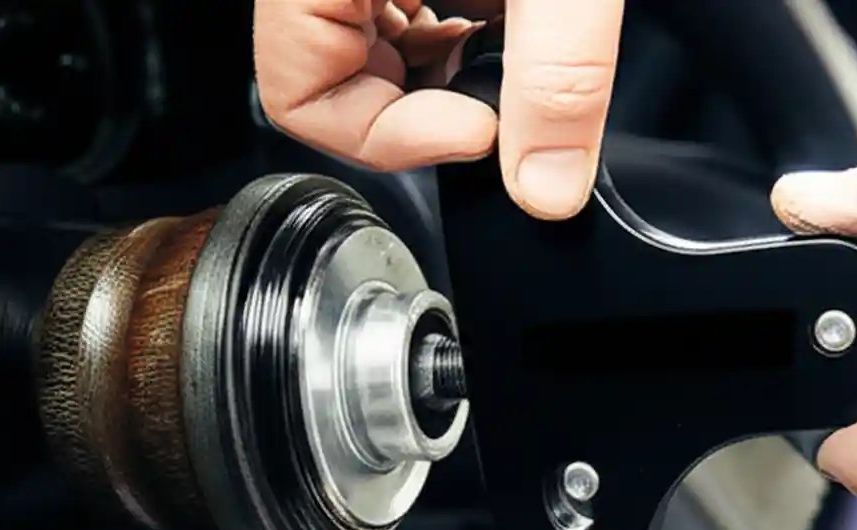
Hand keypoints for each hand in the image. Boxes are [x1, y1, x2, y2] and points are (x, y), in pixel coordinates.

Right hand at [253, 0, 623, 219]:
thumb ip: (558, 70)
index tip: (478, 132)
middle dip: (435, 112)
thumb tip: (548, 186)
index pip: (298, 95)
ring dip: (462, 77)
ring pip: (389, 51)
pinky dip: (479, 37)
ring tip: (524, 54)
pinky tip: (525, 29)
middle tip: (506, 109)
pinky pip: (426, 11)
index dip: (391, 137)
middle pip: (343, 82)